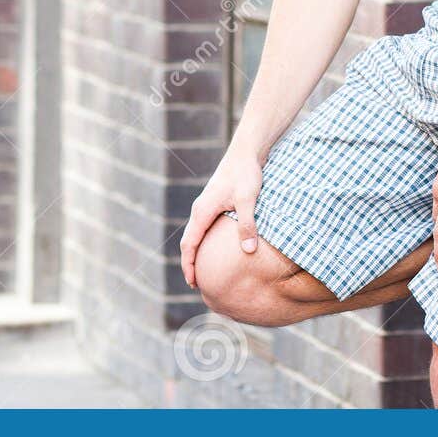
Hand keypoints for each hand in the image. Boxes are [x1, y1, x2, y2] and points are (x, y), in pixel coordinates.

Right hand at [179, 148, 263, 288]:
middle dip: (190, 262)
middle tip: (196, 284)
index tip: (193, 282)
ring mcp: (206, 206)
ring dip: (196, 253)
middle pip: (189, 241)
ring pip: (195, 234)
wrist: (246, 152)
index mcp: (203, 211)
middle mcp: (200, 209)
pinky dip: (204, 242)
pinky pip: (203, 228)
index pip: (190, 244)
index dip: (189, 264)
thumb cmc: (246, 173)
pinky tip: (216, 249)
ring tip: (204, 271)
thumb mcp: (248, 199)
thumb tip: (248, 251)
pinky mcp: (214, 203)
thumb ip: (247, 224)